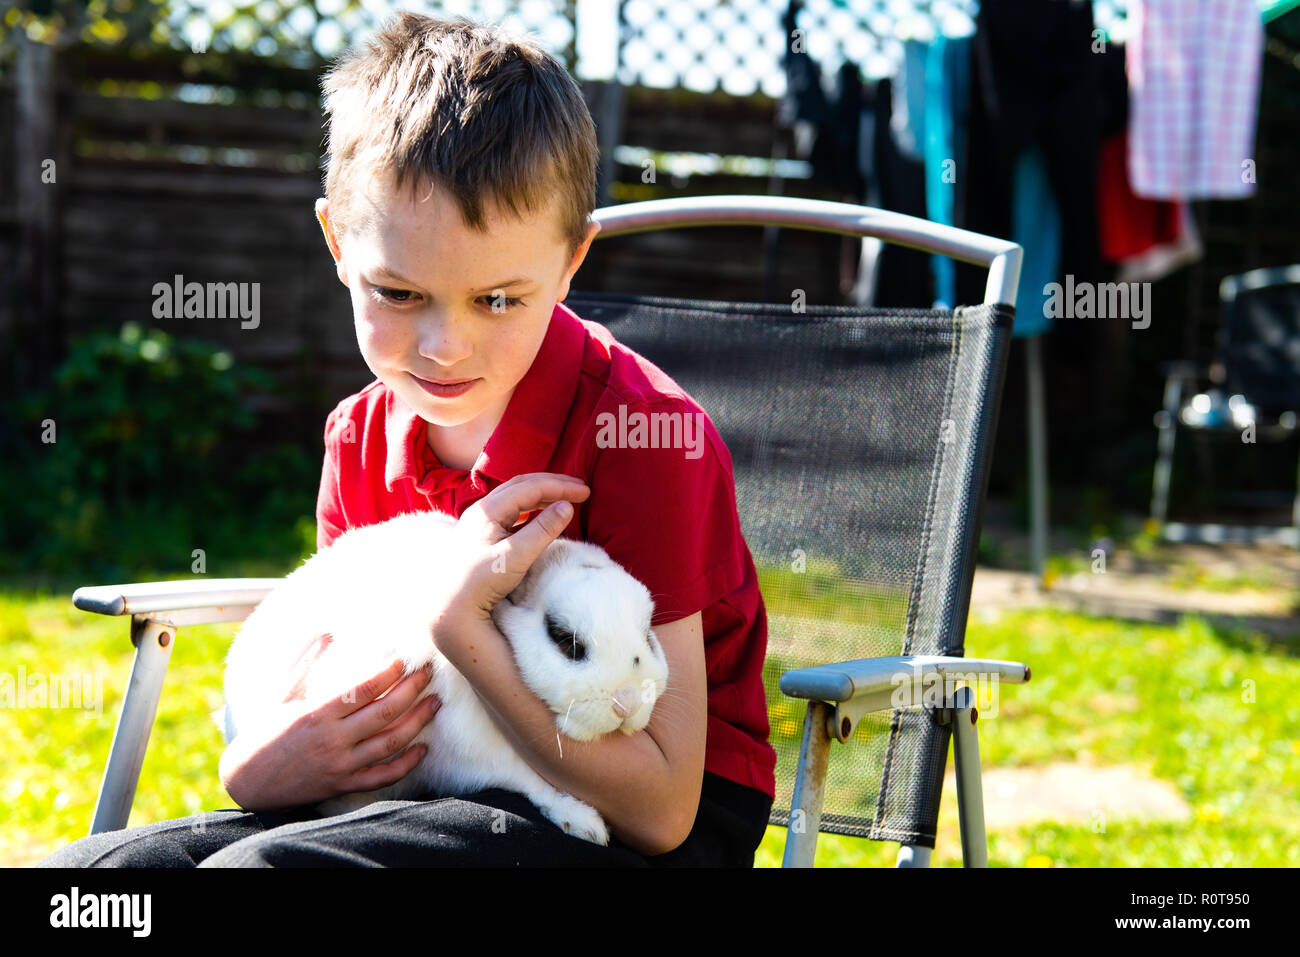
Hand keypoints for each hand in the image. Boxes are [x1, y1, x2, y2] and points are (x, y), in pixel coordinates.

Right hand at [219, 648, 440, 811]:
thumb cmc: (263, 734)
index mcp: (317, 713)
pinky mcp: (343, 785)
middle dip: (413, 690)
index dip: (390, 673)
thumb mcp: (281, 695)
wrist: (247, 781)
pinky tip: (422, 749)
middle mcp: (333, 739)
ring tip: (434, 704)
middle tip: (429, 674)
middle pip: (385, 713)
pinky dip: (406, 764)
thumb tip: (326, 633)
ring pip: (390, 744)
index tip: (405, 659)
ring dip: (418, 722)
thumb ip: (306, 664)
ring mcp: (340, 765)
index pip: (364, 689)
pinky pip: (382, 777)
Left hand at [431, 472, 590, 643]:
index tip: (586, 492)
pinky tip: (541, 516)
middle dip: (553, 484)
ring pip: (516, 497)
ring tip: (565, 499)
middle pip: (522, 485)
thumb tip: (567, 506)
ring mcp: (480, 522)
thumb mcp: (515, 557)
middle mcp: (482, 510)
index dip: (560, 487)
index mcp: (488, 510)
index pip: (531, 487)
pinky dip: (532, 509)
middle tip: (580, 490)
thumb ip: (542, 530)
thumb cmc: (479, 583)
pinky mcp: (482, 536)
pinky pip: (511, 512)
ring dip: (542, 495)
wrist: (449, 607)